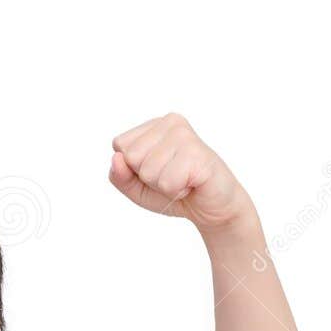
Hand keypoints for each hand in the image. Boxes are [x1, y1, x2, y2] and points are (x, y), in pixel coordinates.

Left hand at [109, 113, 250, 231]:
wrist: (213, 207)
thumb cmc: (175, 191)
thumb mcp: (138, 188)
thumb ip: (120, 176)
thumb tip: (116, 158)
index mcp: (155, 125)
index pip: (119, 145)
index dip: (133, 168)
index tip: (158, 170)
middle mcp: (171, 123)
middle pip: (131, 157)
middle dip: (148, 178)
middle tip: (172, 177)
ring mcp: (185, 136)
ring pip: (147, 171)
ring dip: (164, 186)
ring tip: (183, 180)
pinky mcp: (198, 154)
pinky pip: (167, 182)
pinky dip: (177, 192)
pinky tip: (192, 184)